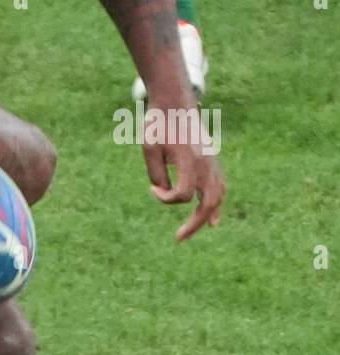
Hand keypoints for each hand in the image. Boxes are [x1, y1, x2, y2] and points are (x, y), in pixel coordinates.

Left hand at [143, 119, 224, 240]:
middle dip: (194, 224)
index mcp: (189, 160)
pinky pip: (219, 185)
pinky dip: (216, 202)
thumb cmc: (159, 124)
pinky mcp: (211, 158)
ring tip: (196, 230)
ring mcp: (211, 160)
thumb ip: (158, 175)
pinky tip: (213, 218)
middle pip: (207, 203)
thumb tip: (166, 193)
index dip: (164, 198)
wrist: (174, 100)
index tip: (152, 189)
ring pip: (217, 195)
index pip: (181, 195)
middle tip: (179, 238)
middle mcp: (205, 162)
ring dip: (207, 215)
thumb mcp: (150, 149)